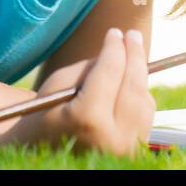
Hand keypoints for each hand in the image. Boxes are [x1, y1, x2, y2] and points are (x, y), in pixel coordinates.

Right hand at [10, 27, 155, 157]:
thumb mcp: (58, 83)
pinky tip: (131, 81)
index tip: (116, 32)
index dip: (115, 48)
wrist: (41, 152)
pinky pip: (144, 117)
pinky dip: (140, 95)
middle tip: (133, 34)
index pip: (110, 72)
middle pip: (134, 87)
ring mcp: (126, 150)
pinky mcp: (133, 154)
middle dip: (135, 56)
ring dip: (139, 75)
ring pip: (144, 102)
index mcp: (87, 119)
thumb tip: (121, 49)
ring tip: (132, 55)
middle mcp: (111, 138)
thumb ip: (90, 66)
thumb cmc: (47, 112)